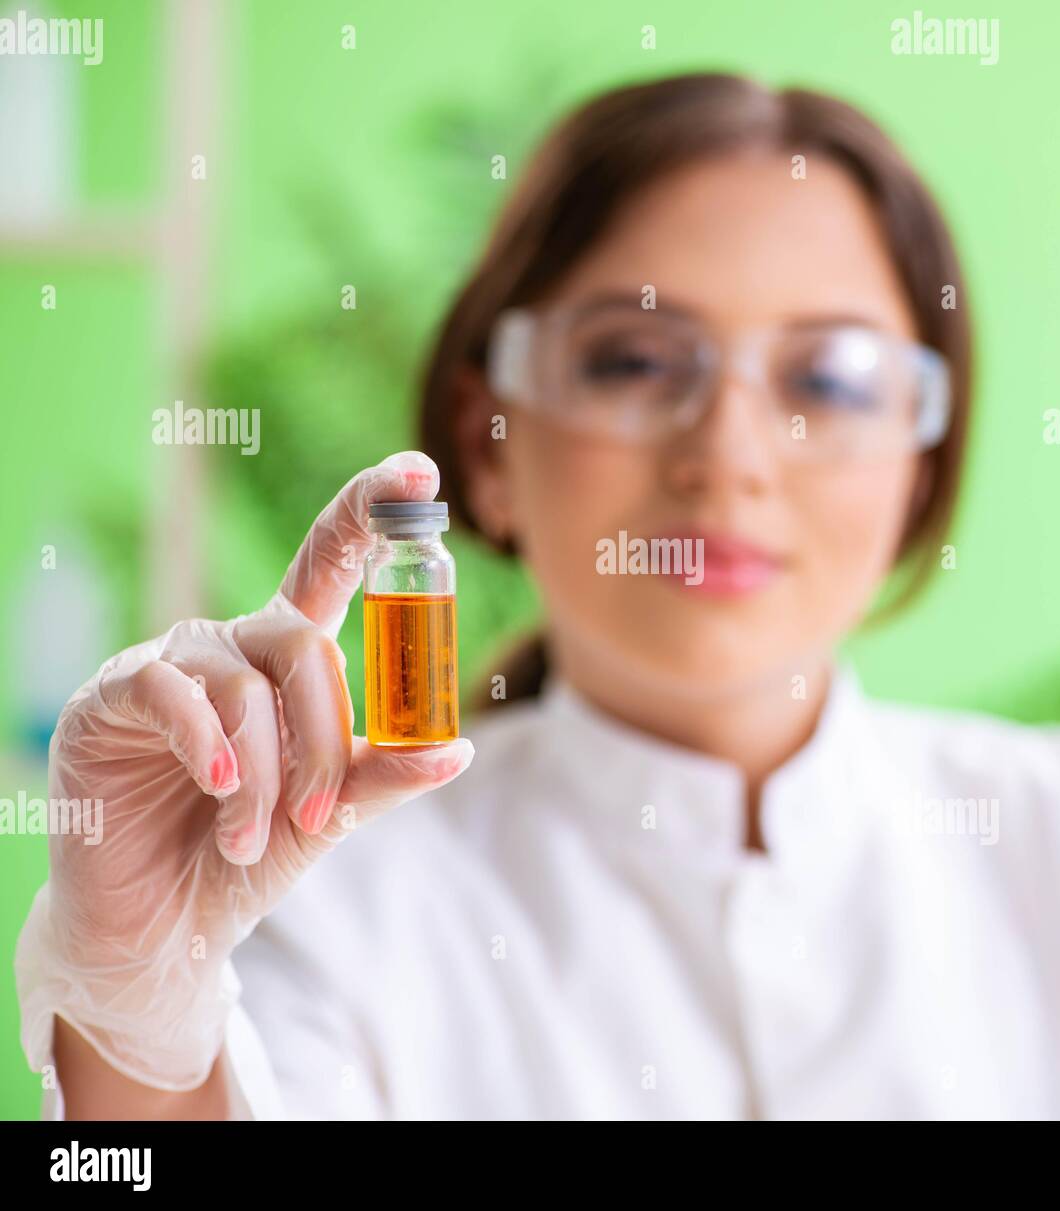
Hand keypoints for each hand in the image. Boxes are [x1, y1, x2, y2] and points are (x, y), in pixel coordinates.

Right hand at [15, 451, 472, 1090]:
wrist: (161, 926)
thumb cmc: (250, 857)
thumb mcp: (329, 814)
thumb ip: (380, 773)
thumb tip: (457, 749)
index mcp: (288, 658)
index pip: (332, 564)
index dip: (371, 510)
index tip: (421, 472)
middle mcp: (232, 646)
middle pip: (303, 645)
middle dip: (324, 740)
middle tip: (318, 819)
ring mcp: (171, 665)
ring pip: (245, 684)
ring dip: (266, 772)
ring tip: (254, 838)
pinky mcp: (112, 697)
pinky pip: (171, 691)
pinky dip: (207, 743)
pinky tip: (221, 789)